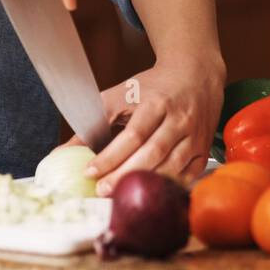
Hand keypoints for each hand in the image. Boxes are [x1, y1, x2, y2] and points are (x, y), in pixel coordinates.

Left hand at [63, 55, 224, 195]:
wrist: (195, 74)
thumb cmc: (153, 86)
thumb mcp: (122, 94)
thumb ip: (95, 120)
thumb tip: (64, 150)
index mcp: (156, 103)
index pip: (132, 134)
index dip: (111, 156)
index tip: (90, 171)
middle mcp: (179, 119)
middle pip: (152, 152)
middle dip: (125, 174)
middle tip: (102, 190)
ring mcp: (195, 135)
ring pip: (172, 166)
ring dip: (146, 183)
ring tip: (121, 195)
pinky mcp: (204, 148)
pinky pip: (189, 174)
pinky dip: (170, 185)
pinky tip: (151, 192)